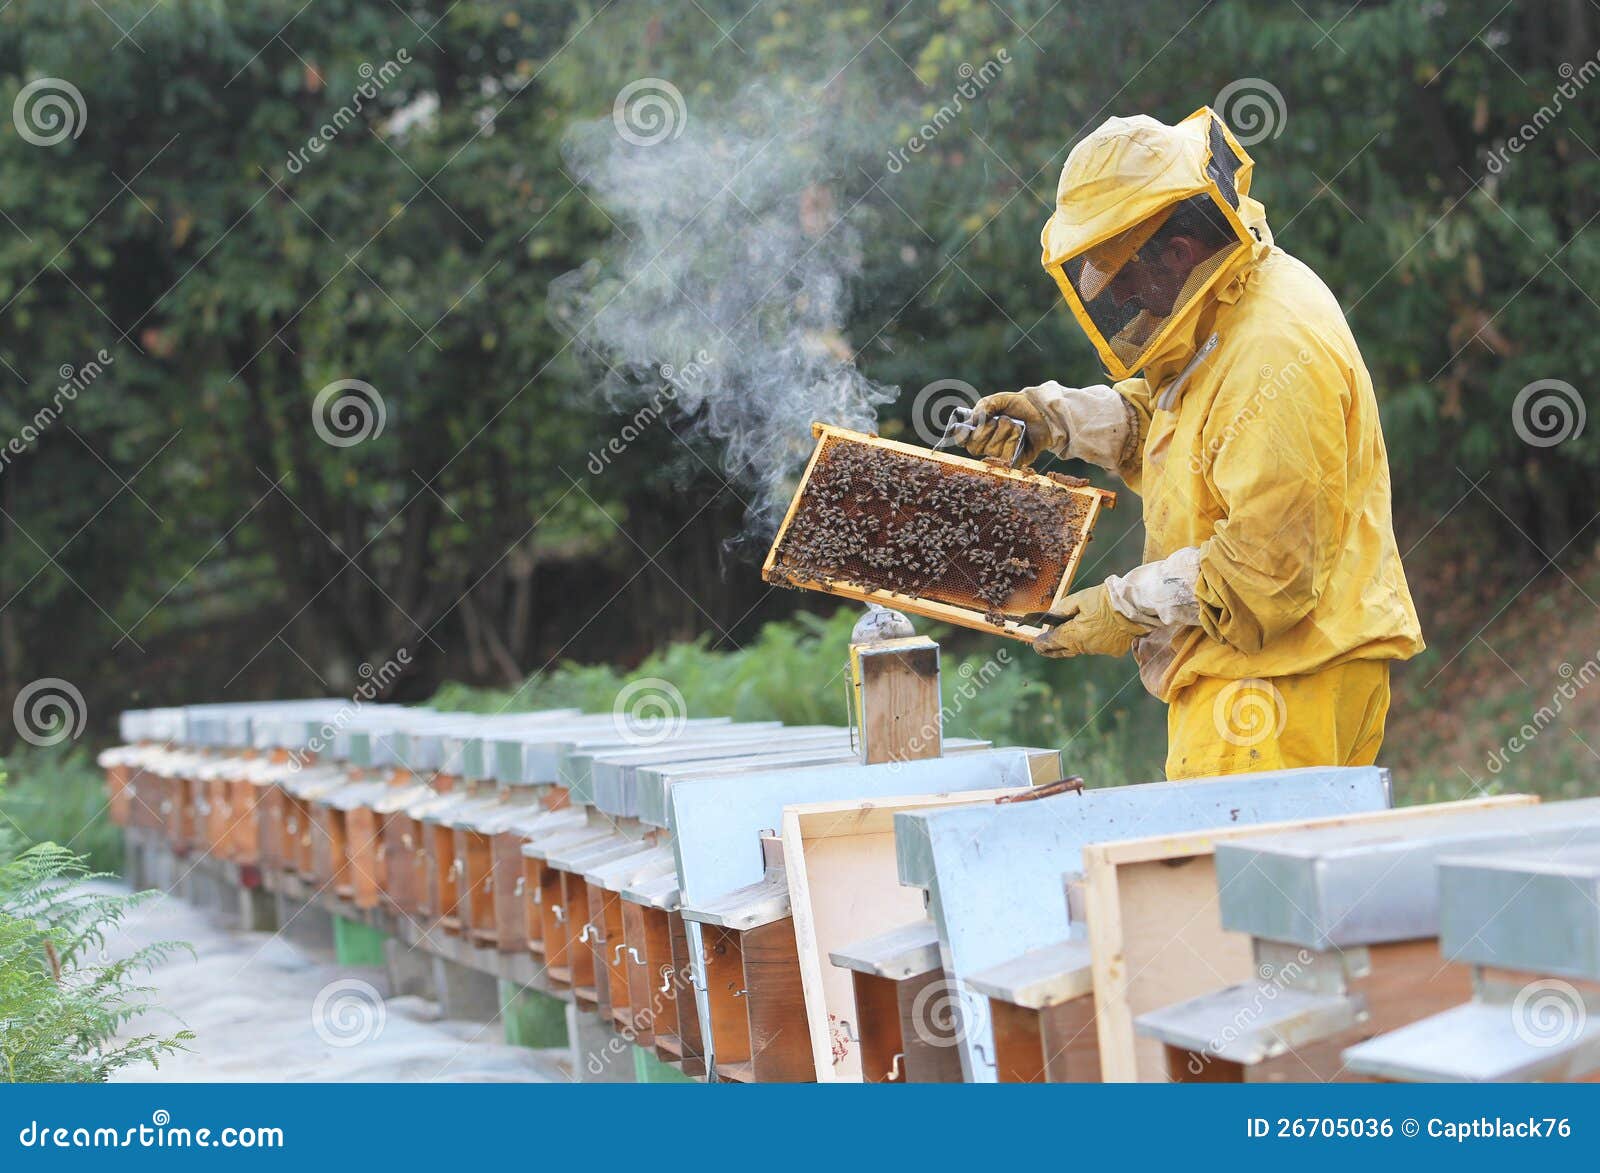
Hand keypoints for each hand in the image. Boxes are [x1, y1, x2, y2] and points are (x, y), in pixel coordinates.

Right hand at [963, 391, 1053, 466]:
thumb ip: (983, 407)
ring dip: (1003, 432)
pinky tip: (1020, 433)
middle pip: (973, 448)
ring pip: (992, 450)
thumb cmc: (1018, 405)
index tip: (966, 428)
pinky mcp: (1014, 461)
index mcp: (979, 430)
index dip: (961, 436)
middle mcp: (987, 444)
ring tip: (1014, 424)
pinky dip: (1013, 440)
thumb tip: (973, 419)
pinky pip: (1006, 456)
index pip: (961, 440)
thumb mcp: (998, 400)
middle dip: (985, 431)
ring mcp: (1000, 454)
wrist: (1041, 411)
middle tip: (996, 420)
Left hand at [1032, 583, 1149, 658]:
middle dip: (1052, 649)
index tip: (1036, 644)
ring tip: (1065, 638)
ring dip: (1074, 643)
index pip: (1051, 642)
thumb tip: (1049, 617)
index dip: (1041, 643)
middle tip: (1043, 649)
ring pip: (1082, 649)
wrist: (1134, 606)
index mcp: (1074, 635)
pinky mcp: (1114, 650)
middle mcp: (1086, 647)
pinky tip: (1094, 633)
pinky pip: (1099, 647)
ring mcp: (1101, 650)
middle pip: (1064, 650)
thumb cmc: (1106, 599)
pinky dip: (1094, 641)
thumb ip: (1061, 609)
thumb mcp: (1079, 599)